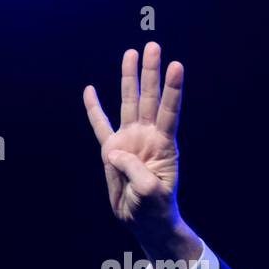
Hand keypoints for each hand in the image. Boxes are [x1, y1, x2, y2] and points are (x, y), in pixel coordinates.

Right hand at [84, 42, 199, 261]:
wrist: (145, 222)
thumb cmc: (155, 209)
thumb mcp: (150, 193)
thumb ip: (135, 170)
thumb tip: (115, 150)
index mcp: (164, 146)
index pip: (168, 111)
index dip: (172, 89)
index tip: (177, 65)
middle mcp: (147, 137)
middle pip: (148, 98)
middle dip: (150, 72)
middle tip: (153, 45)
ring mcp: (130, 141)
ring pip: (127, 103)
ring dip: (130, 79)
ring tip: (132, 53)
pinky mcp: (112, 150)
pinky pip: (100, 125)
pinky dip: (94, 108)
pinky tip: (90, 90)